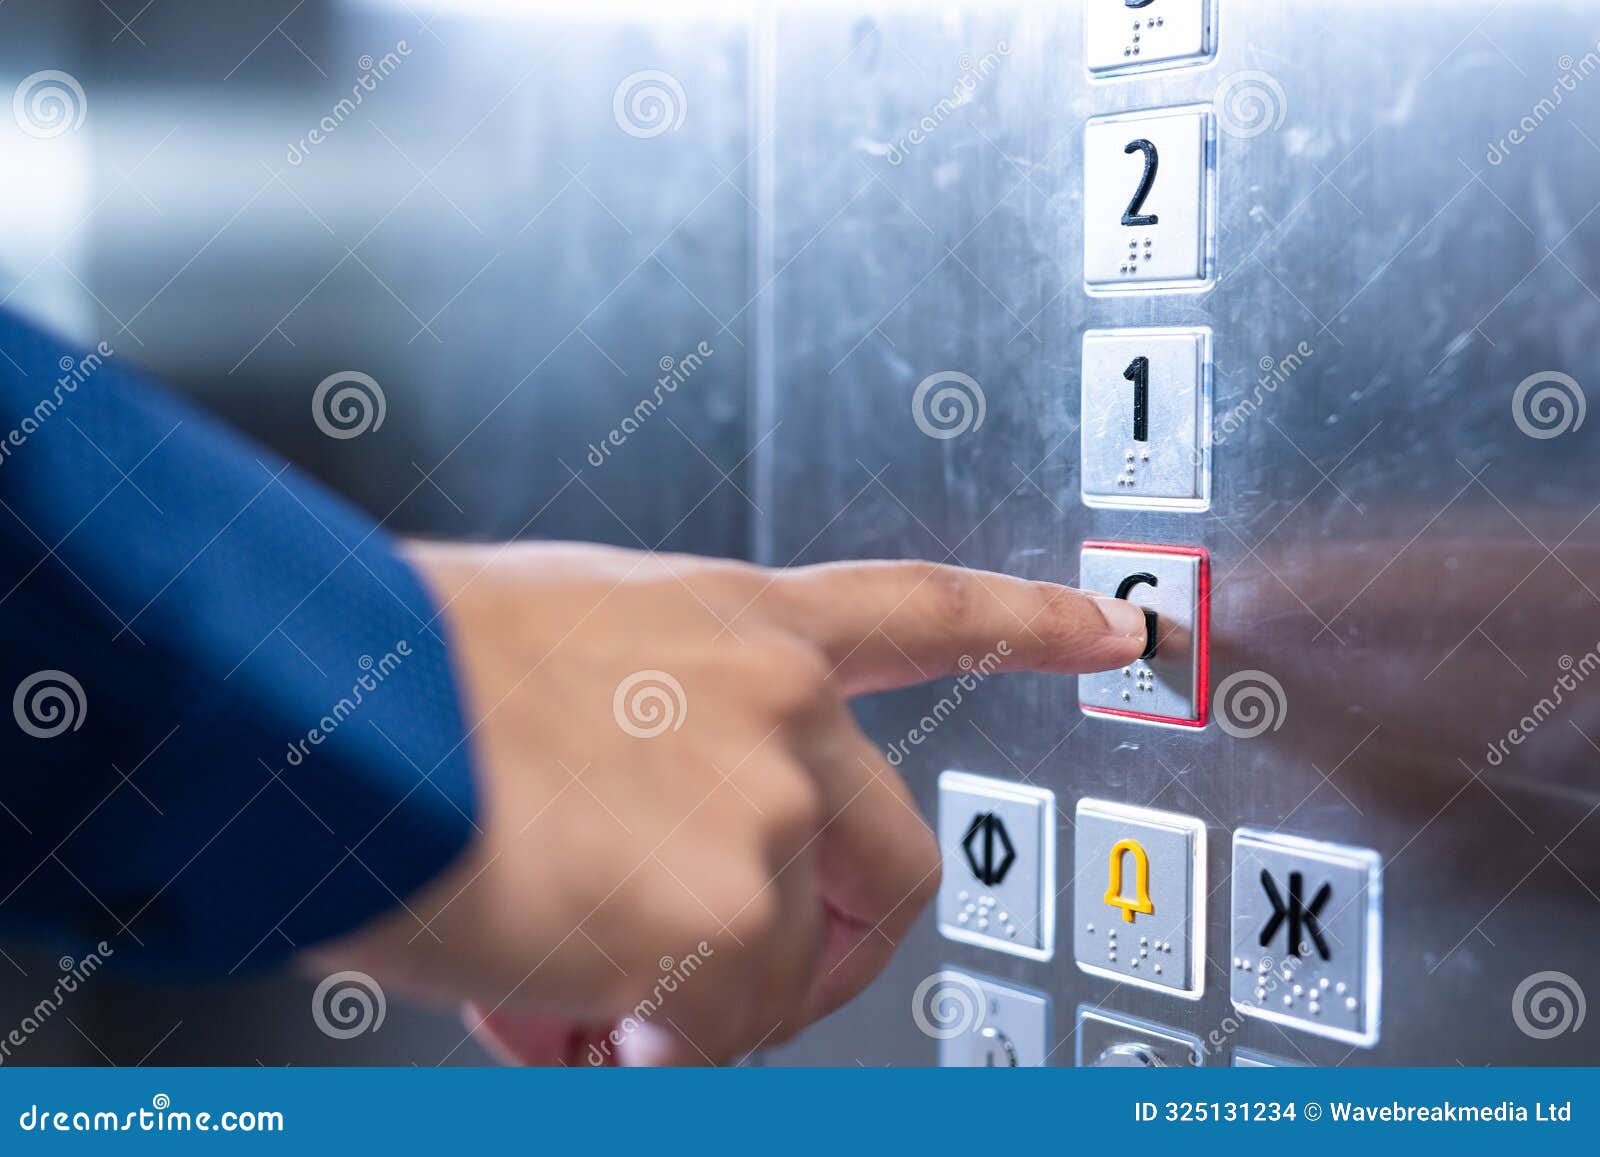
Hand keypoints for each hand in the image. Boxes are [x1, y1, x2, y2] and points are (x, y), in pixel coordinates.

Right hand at [305, 542, 1148, 1064]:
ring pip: (781, 967)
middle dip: (829, 947)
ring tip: (561, 979)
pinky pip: (717, 1031)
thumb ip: (650, 741)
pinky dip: (637, 1045)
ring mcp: (766, 805)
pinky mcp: (732, 910)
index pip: (920, 609)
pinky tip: (548, 1002)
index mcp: (734, 622)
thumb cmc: (406, 668)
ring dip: (679, 1002)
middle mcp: (775, 702)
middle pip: (897, 856)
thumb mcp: (559, 652)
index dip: (1029, 622)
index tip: (1118, 630)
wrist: (325, 698)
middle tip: (739, 982)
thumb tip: (646, 877)